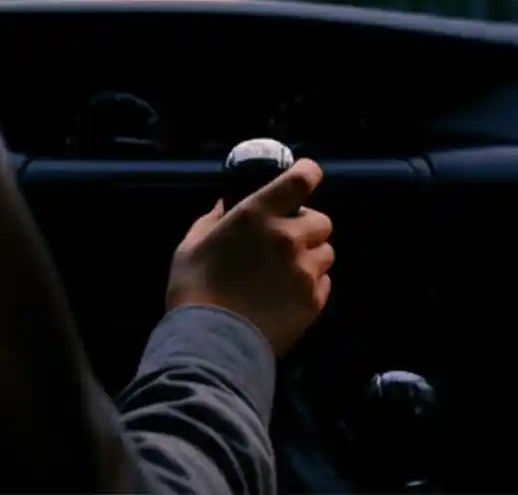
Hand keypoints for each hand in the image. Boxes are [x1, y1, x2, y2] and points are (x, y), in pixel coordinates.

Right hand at [166, 159, 333, 355]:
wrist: (210, 344)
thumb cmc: (194, 291)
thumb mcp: (190, 246)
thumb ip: (211, 221)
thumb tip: (224, 206)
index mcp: (257, 215)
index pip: (301, 179)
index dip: (308, 174)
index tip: (306, 177)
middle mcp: (287, 237)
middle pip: (322, 221)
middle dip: (307, 228)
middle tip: (287, 241)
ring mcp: (304, 271)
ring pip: (326, 254)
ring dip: (311, 258)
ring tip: (286, 273)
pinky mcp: (313, 301)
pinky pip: (324, 284)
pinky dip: (311, 286)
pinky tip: (286, 296)